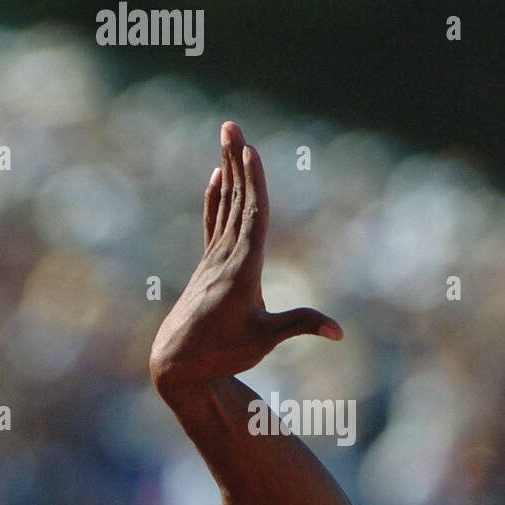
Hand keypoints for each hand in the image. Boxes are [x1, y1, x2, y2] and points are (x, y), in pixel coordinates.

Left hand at [149, 121, 341, 394]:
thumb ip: (300, 326)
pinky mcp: (208, 266)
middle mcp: (225, 258)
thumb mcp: (264, 341)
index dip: (253, 184)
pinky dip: (216, 199)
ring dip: (228, 171)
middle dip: (235, 163)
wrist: (178, 364)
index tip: (249, 152)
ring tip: (227, 137)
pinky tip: (216, 177)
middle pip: (236, 201)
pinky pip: (214, 223)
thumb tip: (339, 332)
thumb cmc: (222, 354)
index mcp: (243, 271)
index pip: (252, 218)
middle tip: (231, 126)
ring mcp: (214, 260)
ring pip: (225, 206)